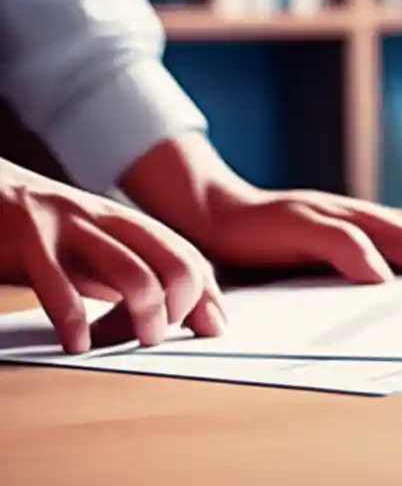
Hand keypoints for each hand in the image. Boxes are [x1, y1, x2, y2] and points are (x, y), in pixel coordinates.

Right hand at [0, 162, 225, 353]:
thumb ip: (120, 276)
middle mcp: (105, 219)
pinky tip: (78, 343)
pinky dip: (75, 323)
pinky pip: (61, 287)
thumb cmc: (33, 232)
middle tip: (165, 336)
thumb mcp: (87, 250)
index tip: (214, 327)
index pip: (187, 257)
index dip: (208, 295)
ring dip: (147, 315)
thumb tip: (165, 315)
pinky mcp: (27, 240)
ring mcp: (70, 226)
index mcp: (124, 222)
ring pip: (133, 274)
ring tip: (140, 341)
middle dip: (183, 306)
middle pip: (175, 262)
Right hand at [181, 186, 401, 280]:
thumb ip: (371, 283)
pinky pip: (333, 240)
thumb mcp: (332, 270)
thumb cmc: (278, 249)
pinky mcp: (296, 222)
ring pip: (395, 232)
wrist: (211, 216)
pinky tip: (379, 277)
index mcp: (380, 230)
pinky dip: (358, 256)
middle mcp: (366, 218)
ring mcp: (334, 216)